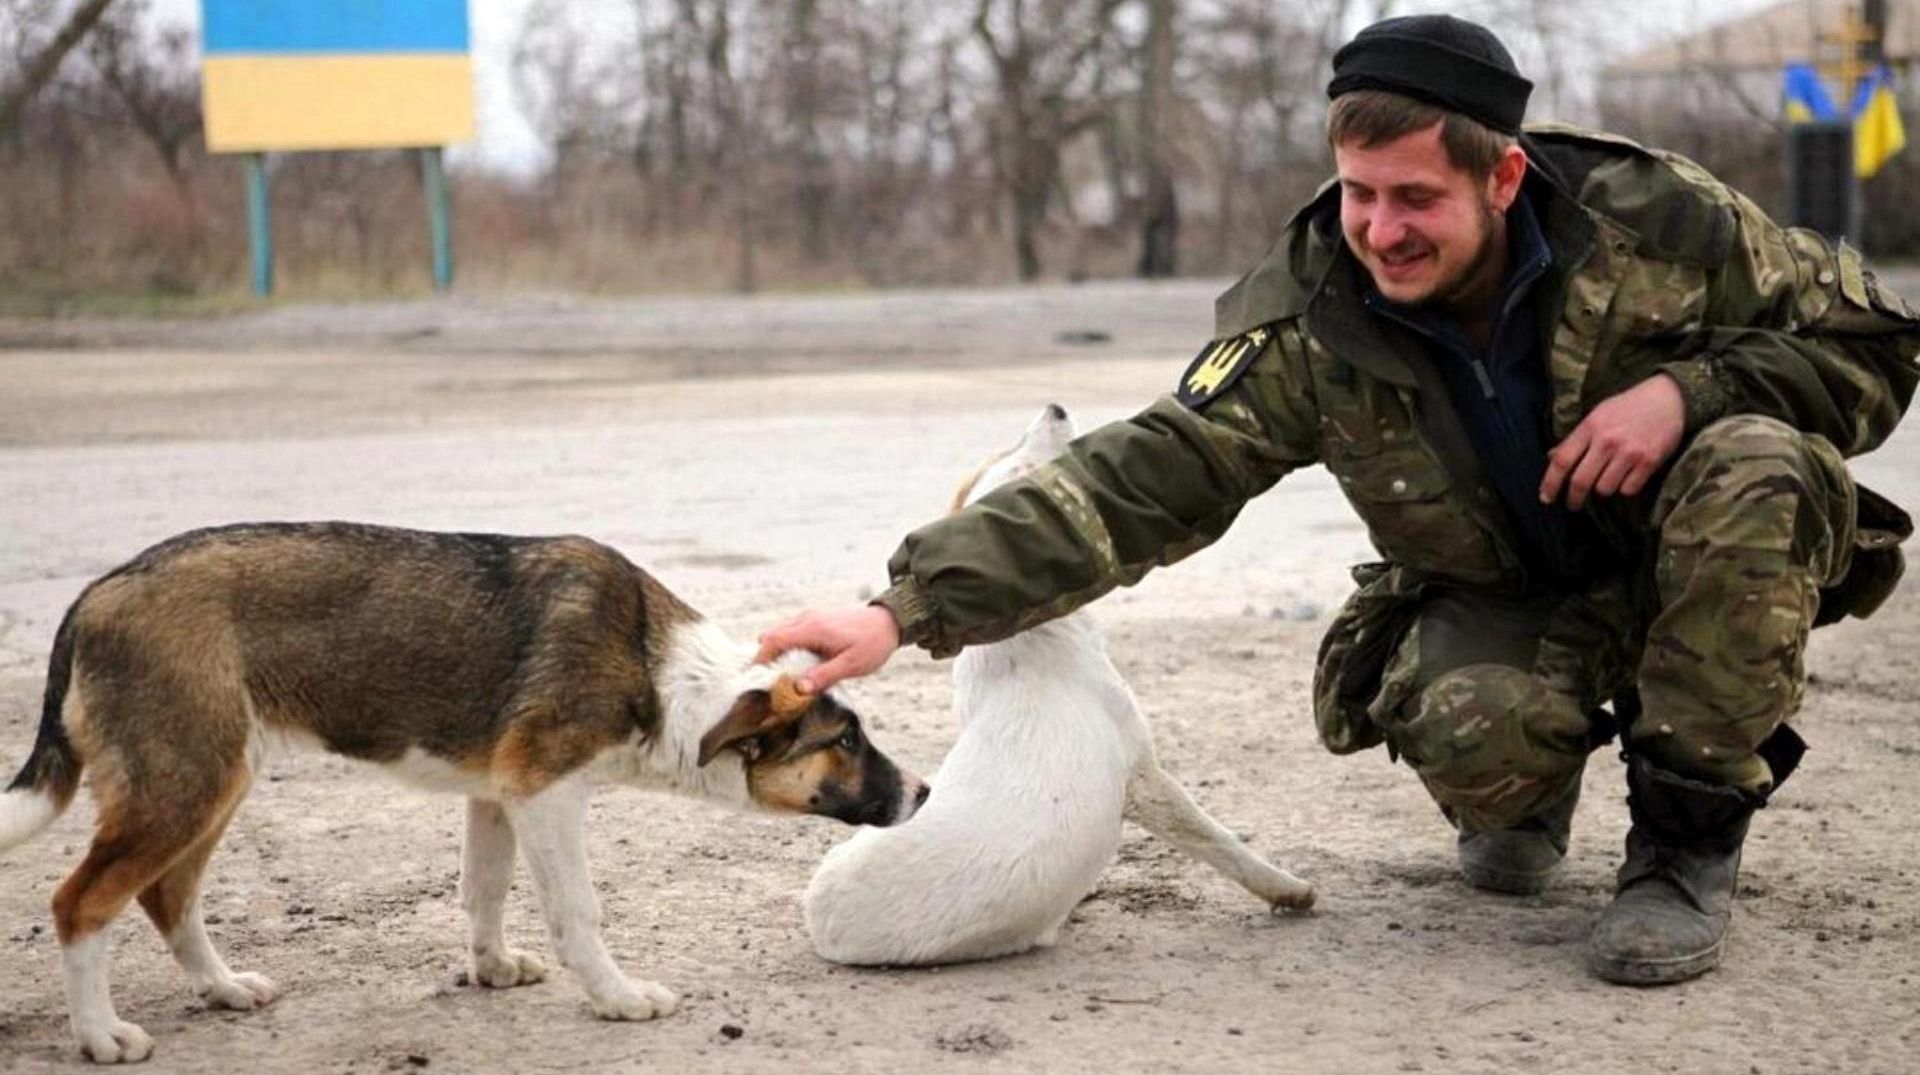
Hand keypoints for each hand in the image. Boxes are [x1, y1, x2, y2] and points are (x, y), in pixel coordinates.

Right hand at [754, 605, 901, 692]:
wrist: (890, 621)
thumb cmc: (873, 643)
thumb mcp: (851, 665)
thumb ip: (824, 676)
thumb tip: (798, 689)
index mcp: (813, 629)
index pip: (773, 640)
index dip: (760, 658)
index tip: (757, 677)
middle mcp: (807, 620)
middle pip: (772, 636)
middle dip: (767, 657)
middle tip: (773, 680)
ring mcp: (811, 618)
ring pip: (781, 633)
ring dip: (779, 652)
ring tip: (789, 675)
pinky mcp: (817, 620)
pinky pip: (793, 632)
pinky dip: (790, 647)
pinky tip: (803, 664)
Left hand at [1539, 373, 1686, 510]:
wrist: (1669, 398)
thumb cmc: (1628, 407)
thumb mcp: (1597, 415)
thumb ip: (1576, 438)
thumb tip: (1552, 458)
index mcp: (1590, 427)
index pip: (1562, 461)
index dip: (1550, 483)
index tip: (1546, 498)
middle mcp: (1607, 441)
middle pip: (1581, 481)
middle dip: (1573, 499)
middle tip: (1573, 505)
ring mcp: (1629, 452)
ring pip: (1605, 489)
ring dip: (1603, 490)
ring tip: (1607, 480)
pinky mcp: (1650, 462)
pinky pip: (1629, 489)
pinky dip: (1626, 488)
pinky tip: (1628, 476)